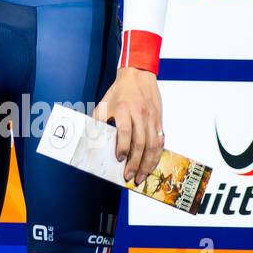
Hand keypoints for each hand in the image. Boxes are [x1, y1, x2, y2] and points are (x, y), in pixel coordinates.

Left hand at [93, 68, 162, 183]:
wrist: (138, 75)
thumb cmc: (119, 91)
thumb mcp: (104, 103)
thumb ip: (99, 122)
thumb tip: (92, 141)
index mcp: (123, 109)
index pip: (125, 131)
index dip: (122, 147)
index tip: (119, 159)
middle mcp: (139, 114)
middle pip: (140, 142)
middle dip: (135, 163)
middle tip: (129, 176)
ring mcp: (152, 118)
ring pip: (153, 145)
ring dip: (147, 164)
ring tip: (141, 176)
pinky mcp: (159, 121)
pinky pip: (160, 141)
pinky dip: (156, 156)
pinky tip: (151, 165)